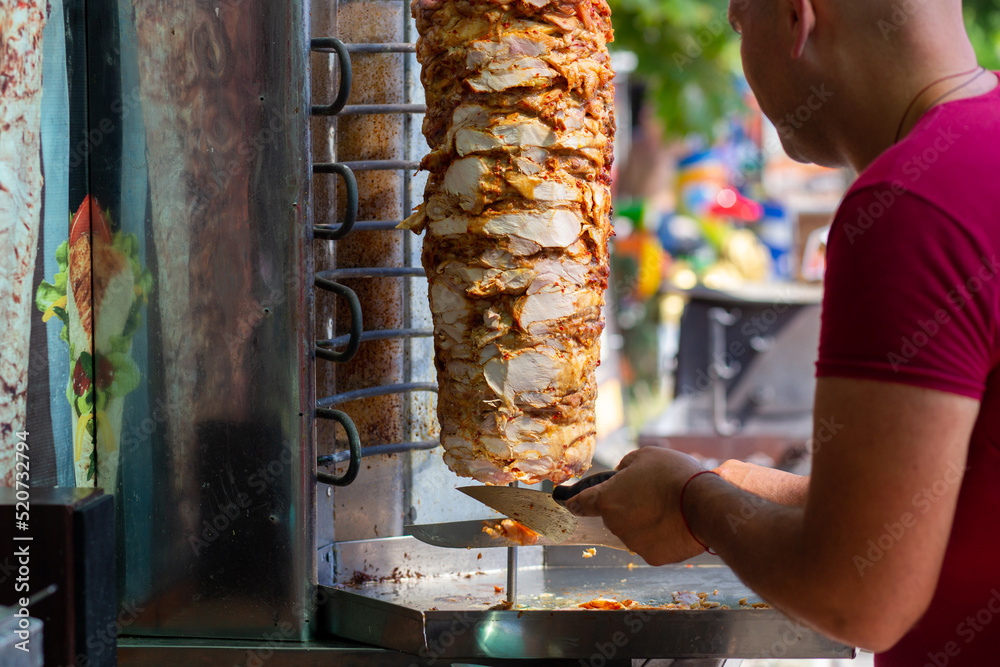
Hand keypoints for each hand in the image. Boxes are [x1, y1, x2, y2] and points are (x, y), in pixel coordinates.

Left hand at [565, 447, 709, 565]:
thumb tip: (622, 474)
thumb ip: (625, 466)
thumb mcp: (645, 456)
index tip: (567, 502)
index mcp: (607, 499)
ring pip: (633, 530)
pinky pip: (651, 544)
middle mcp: (615, 524)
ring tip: (668, 508)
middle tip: (650, 494)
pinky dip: (659, 536)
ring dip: (643, 521)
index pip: (580, 503)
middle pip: (613, 515)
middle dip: (626, 506)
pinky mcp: (652, 558)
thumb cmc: (673, 475)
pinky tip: (675, 524)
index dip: (573, 501)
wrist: (705, 506)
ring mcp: (633, 544)